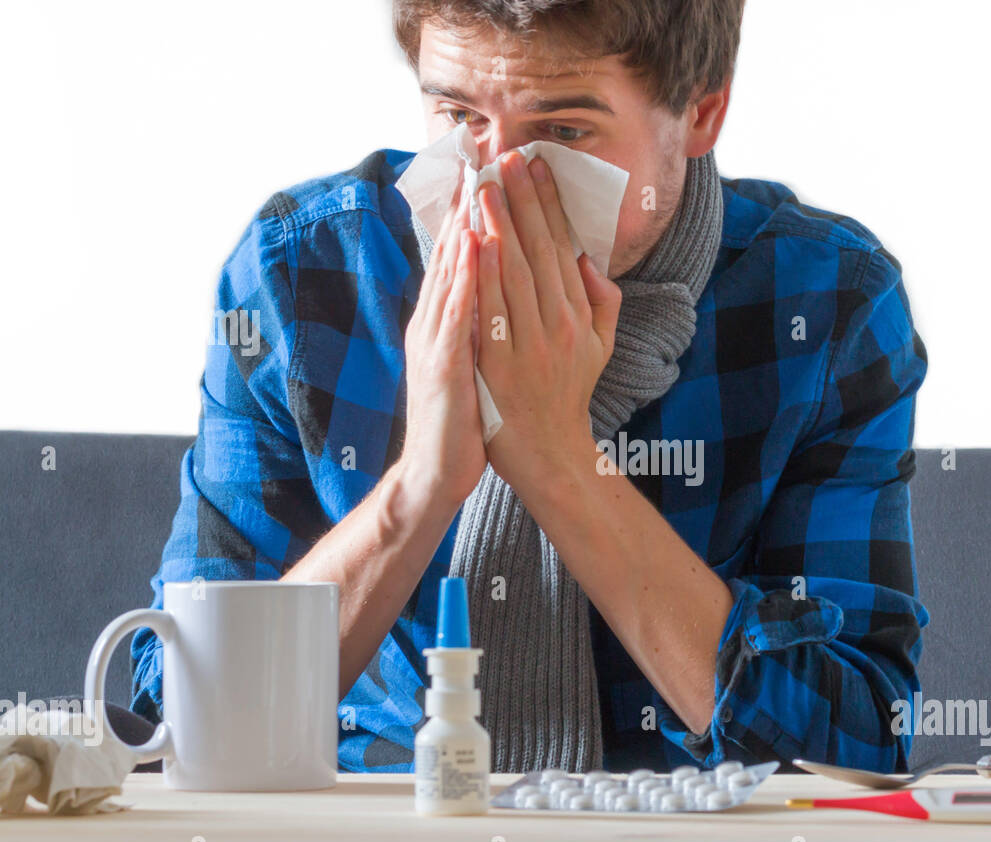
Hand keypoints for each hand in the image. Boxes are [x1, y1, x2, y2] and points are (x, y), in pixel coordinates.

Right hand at [395, 181, 483, 507]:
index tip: (488, 171)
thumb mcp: (470, 363)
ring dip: (464, 224)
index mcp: (446, 322)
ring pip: (451, 273)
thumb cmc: (463, 422)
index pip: (462, 258)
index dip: (473, 213)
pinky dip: (464, 276)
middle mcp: (434, 323)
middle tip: (480, 154)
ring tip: (477, 180)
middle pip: (452, 253)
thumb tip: (491, 290)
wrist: (435, 473)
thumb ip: (477, 325)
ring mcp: (435, 342)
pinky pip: (456, 313)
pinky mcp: (442, 365)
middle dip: (467, 202)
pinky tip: (474, 244)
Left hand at [475, 151, 621, 491]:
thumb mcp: (601, 348)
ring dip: (500, 225)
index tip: (535, 166)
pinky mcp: (500, 364)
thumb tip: (588, 259)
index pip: (562, 246)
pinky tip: (476, 241)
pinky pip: (492, 311)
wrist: (550, 453)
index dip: (547, 204)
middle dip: (522, 200)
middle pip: (538, 250)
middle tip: (507, 157)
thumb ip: (602, 302)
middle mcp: (559, 324)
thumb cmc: (569, 395)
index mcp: (580, 315)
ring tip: (487, 185)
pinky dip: (485, 275)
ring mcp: (529, 344)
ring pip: (515, 273)